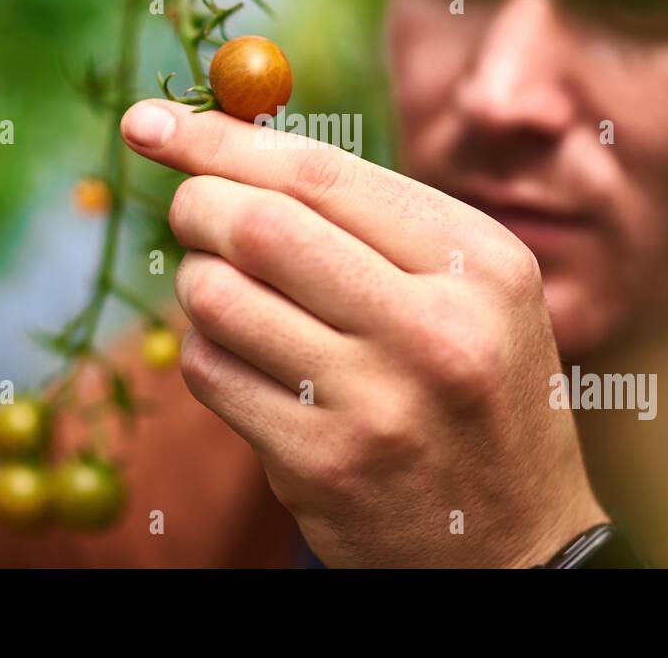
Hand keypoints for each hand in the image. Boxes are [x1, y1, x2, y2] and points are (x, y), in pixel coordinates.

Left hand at [120, 99, 605, 566]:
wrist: (518, 545)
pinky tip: (246, 360)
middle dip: (197, 205)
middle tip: (190, 211)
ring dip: (198, 283)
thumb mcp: (471, 290)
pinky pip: (211, 372)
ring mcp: (378, 403)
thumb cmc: (479, 390)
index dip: (220, 139)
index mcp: (480, 262)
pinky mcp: (322, 466)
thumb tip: (227, 145)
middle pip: (260, 226)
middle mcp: (435, 328)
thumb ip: (369, 218)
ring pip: (218, 298)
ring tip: (233, 295)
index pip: (321, 173)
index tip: (149, 121)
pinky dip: (206, 349)